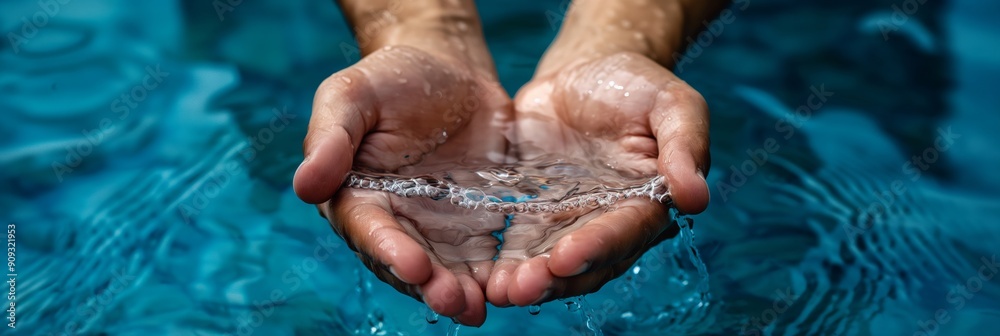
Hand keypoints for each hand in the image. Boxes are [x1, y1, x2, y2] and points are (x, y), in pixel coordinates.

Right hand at [293, 45, 512, 325]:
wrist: (449, 69)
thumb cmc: (391, 77)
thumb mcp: (353, 94)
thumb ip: (330, 137)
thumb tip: (304, 186)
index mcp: (358, 196)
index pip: (370, 230)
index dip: (390, 250)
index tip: (413, 264)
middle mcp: (396, 222)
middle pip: (409, 264)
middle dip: (430, 286)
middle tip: (453, 300)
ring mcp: (438, 229)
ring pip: (447, 272)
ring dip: (461, 294)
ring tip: (478, 307)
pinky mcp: (477, 226)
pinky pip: (486, 258)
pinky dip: (496, 277)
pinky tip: (513, 288)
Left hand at [486, 52, 709, 305]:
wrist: (585, 74)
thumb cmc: (637, 85)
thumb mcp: (671, 102)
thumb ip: (685, 144)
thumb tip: (696, 197)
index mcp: (647, 201)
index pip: (625, 231)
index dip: (598, 246)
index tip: (567, 256)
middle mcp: (608, 222)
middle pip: (586, 262)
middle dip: (555, 277)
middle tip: (523, 288)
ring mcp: (568, 222)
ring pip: (550, 262)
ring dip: (528, 281)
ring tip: (500, 291)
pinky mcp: (532, 214)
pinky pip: (517, 244)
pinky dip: (502, 262)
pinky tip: (480, 276)